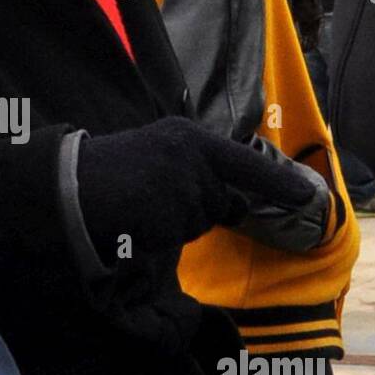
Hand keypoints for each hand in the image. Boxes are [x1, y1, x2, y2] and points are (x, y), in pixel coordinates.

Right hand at [76, 117, 318, 262]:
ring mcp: (183, 183)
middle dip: (198, 208)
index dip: (278, 183)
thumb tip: (235, 207)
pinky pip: (178, 236)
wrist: (68, 186)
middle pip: (221, 200)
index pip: (244, 163)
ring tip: (138, 207)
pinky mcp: (170, 210)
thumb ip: (197, 175)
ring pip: (200, 221)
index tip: (307, 197)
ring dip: (174, 223)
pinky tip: (134, 220)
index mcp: (189, 138)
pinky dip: (159, 234)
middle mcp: (192, 155)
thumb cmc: (110, 174)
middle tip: (153, 199)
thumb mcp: (160, 160)